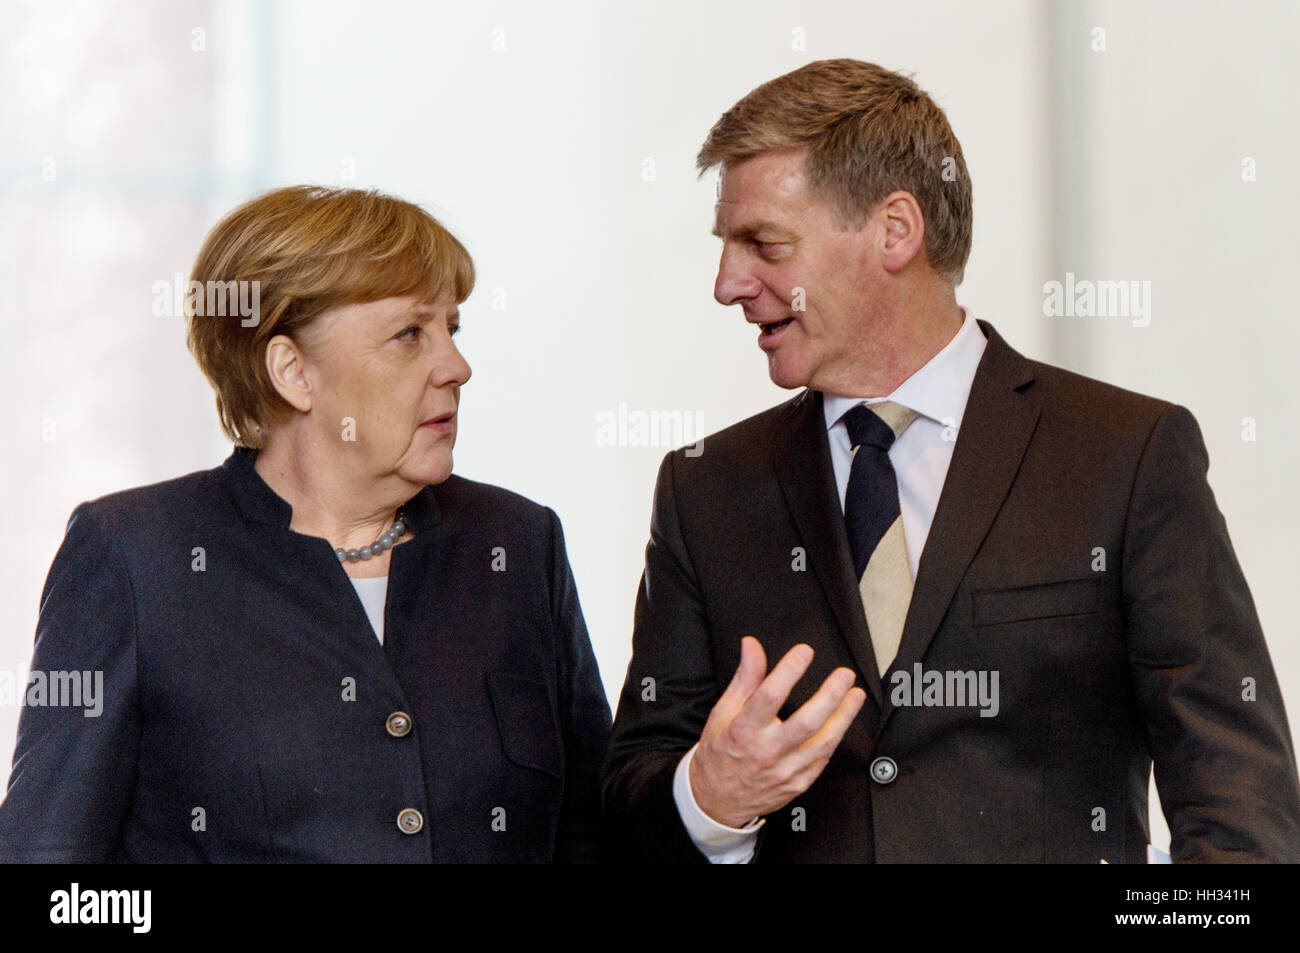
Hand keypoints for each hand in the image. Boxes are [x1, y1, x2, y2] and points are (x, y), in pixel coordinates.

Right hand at [689, 637, 865, 827]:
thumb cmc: (720, 752)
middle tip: (844, 675)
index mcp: (744, 730)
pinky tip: (843, 722)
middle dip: (830, 696)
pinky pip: (823, 760)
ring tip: (855, 695)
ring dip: (844, 717)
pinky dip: (835, 739)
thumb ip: (744, 678)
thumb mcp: (723, 712)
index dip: (789, 670)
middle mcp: (766, 751)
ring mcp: (785, 770)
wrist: (717, 799)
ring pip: (823, 743)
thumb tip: (752, 646)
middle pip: (806, 722)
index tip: (804, 652)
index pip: (769, 696)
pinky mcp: (797, 783)